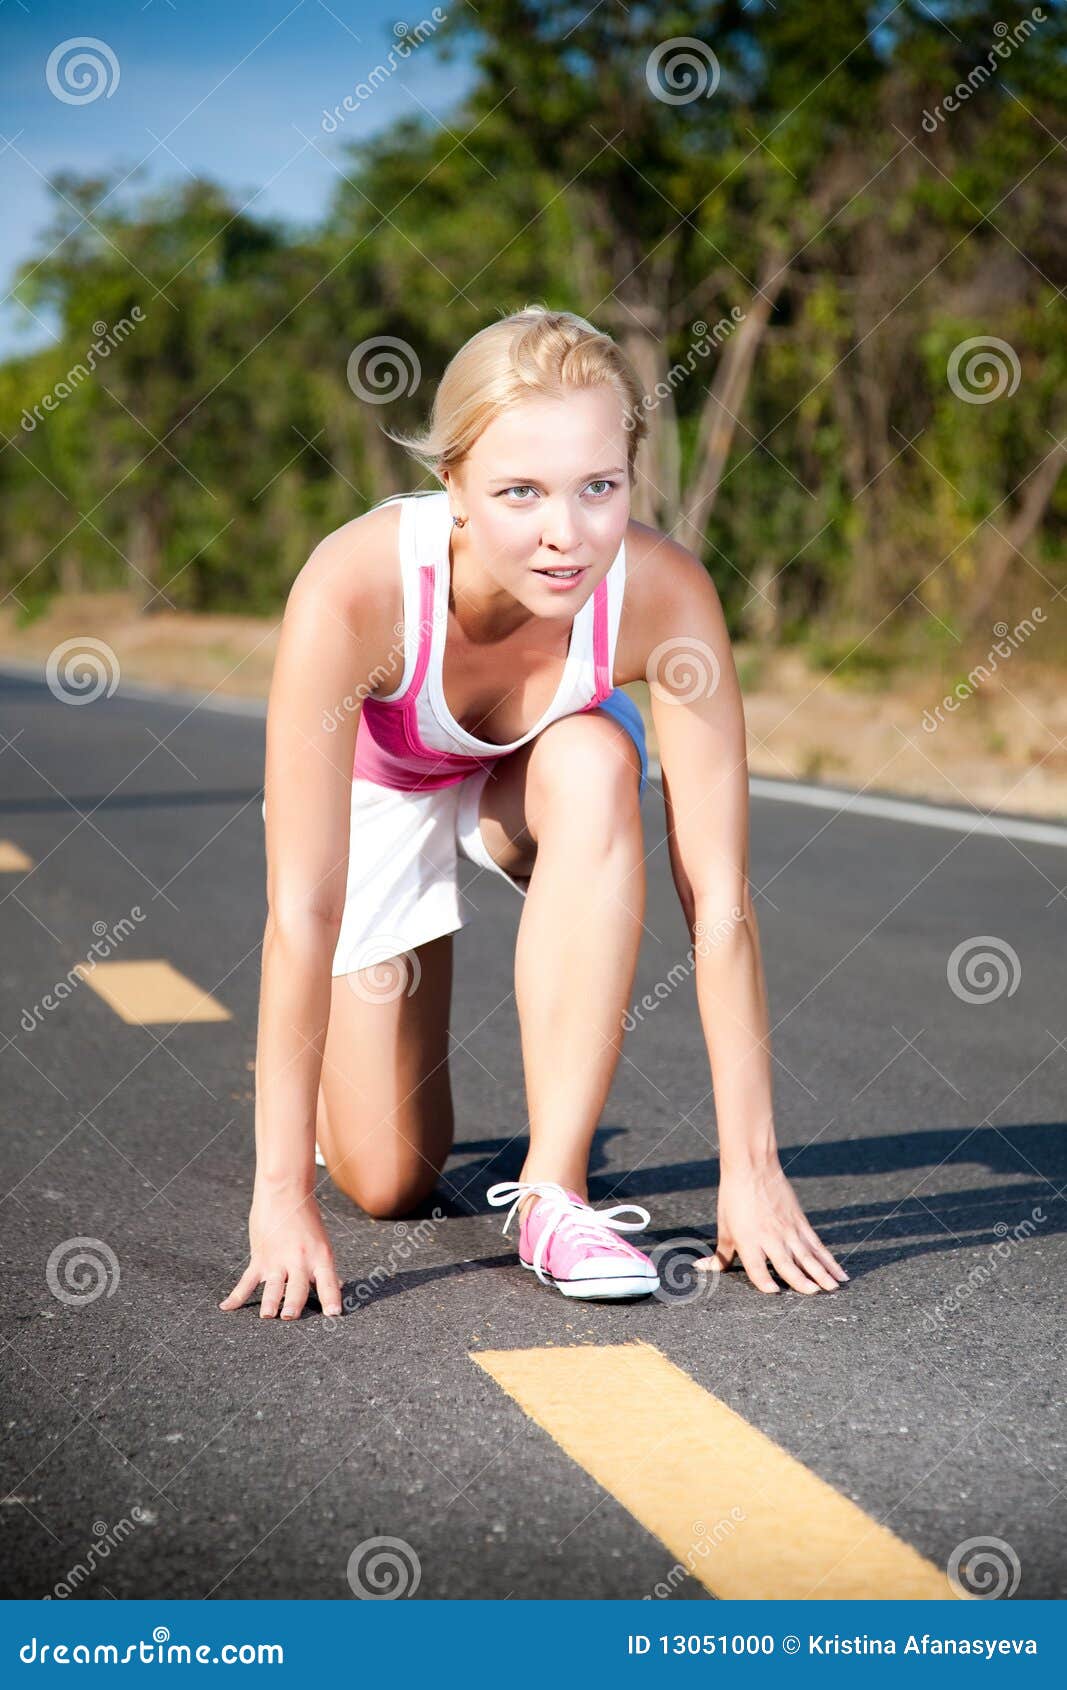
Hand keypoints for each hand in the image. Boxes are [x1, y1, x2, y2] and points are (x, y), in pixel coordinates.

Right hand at [219, 1183, 342, 1319]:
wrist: (285, 1192)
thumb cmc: (306, 1218)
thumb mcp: (321, 1243)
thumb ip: (325, 1268)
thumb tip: (339, 1285)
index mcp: (320, 1257)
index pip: (328, 1282)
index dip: (332, 1298)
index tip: (333, 1314)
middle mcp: (300, 1260)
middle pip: (298, 1286)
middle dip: (294, 1303)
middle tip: (289, 1317)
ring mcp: (278, 1260)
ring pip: (274, 1286)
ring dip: (270, 1301)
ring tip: (267, 1315)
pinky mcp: (260, 1258)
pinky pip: (247, 1281)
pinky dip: (236, 1296)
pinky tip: (226, 1307)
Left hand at [694, 1158, 848, 1294]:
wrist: (752, 1167)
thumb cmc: (733, 1197)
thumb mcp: (724, 1227)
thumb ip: (720, 1254)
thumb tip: (701, 1268)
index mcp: (748, 1240)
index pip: (757, 1267)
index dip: (764, 1282)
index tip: (774, 1292)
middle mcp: (769, 1237)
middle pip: (787, 1264)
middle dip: (801, 1281)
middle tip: (813, 1293)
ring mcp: (788, 1229)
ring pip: (808, 1256)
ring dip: (822, 1273)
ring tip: (832, 1288)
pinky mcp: (800, 1222)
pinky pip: (817, 1245)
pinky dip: (829, 1260)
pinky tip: (838, 1272)